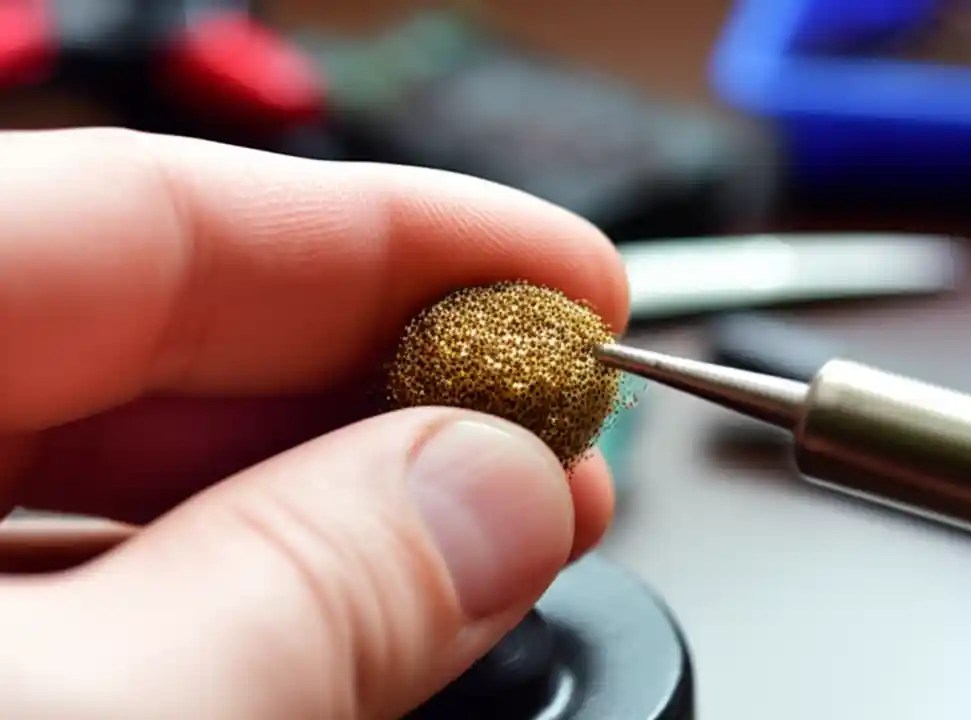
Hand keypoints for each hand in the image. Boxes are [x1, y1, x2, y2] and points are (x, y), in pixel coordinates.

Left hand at [0, 127, 627, 718]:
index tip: (568, 275)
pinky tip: (332, 615)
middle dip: (375, 379)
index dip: (391, 233)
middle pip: (138, 335)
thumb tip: (495, 495)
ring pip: (105, 466)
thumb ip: (294, 592)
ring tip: (484, 535)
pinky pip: (61, 582)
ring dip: (317, 499)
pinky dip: (209, 593)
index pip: (148, 211)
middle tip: (551, 427)